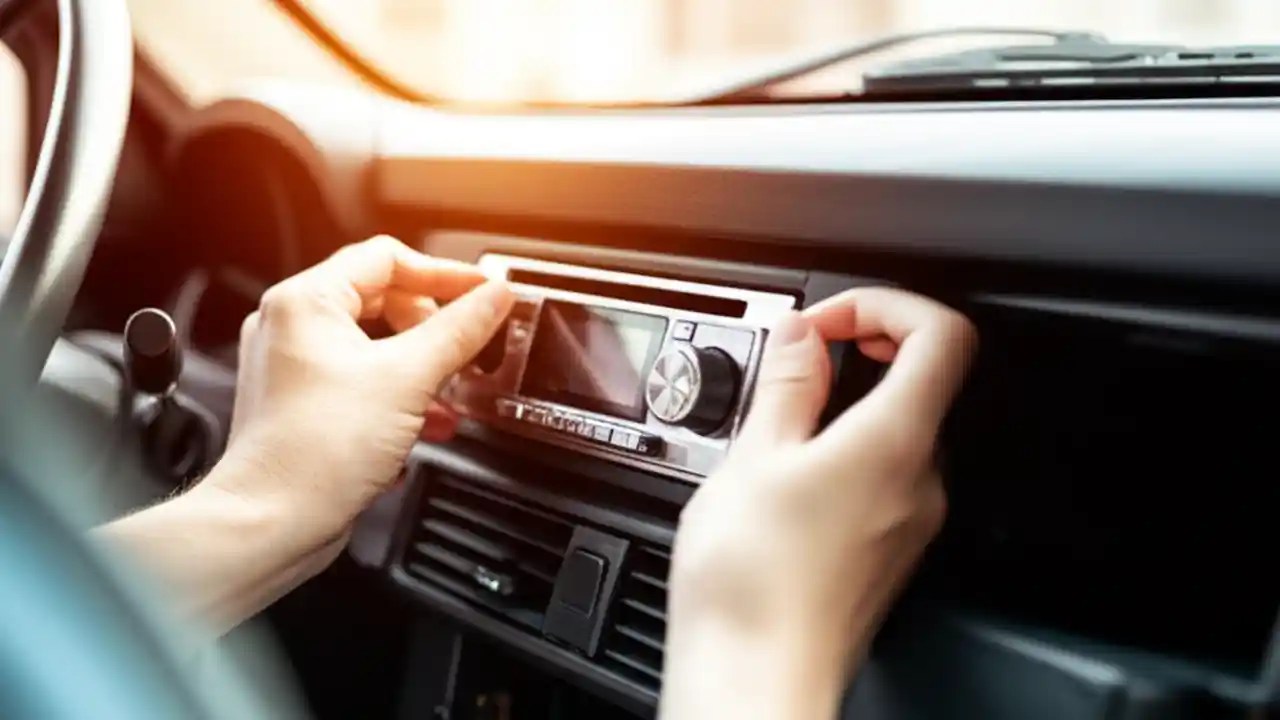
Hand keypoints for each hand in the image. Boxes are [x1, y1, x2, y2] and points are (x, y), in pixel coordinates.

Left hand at [99, 237, 514, 634]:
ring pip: (376, 345)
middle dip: (433, 327)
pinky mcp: (304, 405)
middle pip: (383, 299)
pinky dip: (399, 395)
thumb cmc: (314, 453)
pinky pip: (363, 381)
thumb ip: (460, 331)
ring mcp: (294, 367)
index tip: (484, 293)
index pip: (388, 257)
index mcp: (306, 301)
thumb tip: (494, 297)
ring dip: (421, 367)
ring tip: (448, 392)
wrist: (272, 523)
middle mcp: (291, 326)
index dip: (445, 273)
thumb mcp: (408, 379)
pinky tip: (423, 423)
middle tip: (466, 347)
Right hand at [660, 288, 976, 719]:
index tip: (830, 319)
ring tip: (776, 425)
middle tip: (800, 358)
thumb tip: (802, 335)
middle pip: (923, 379)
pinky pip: (882, 477)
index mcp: (895, 441)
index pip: (942, 335)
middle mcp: (920, 480)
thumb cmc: (753, 582)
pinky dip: (844, 452)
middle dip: (861, 349)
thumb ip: (788, 383)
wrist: (758, 679)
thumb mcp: (754, 457)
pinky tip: (787, 477)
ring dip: (845, 404)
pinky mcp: (888, 551)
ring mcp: (911, 520)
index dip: (886, 304)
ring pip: (896, 430)